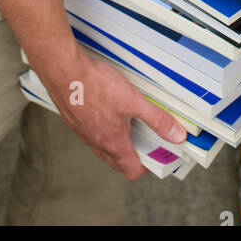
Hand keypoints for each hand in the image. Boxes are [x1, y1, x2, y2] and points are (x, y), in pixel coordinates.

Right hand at [38, 46, 187, 179]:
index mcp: (113, 142)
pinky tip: (102, 110)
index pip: (131, 170)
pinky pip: (87, 132)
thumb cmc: (94, 84)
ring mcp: (82, 131)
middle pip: (115, 161)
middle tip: (140, 142)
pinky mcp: (72, 118)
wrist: (64, 70)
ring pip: (100, 147)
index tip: (152, 157)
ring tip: (123, 124)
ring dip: (113, 143)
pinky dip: (98, 128)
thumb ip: (157, 119)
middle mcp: (96, 141)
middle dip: (129, 157)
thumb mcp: (134, 100)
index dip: (144, 168)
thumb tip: (176, 135)